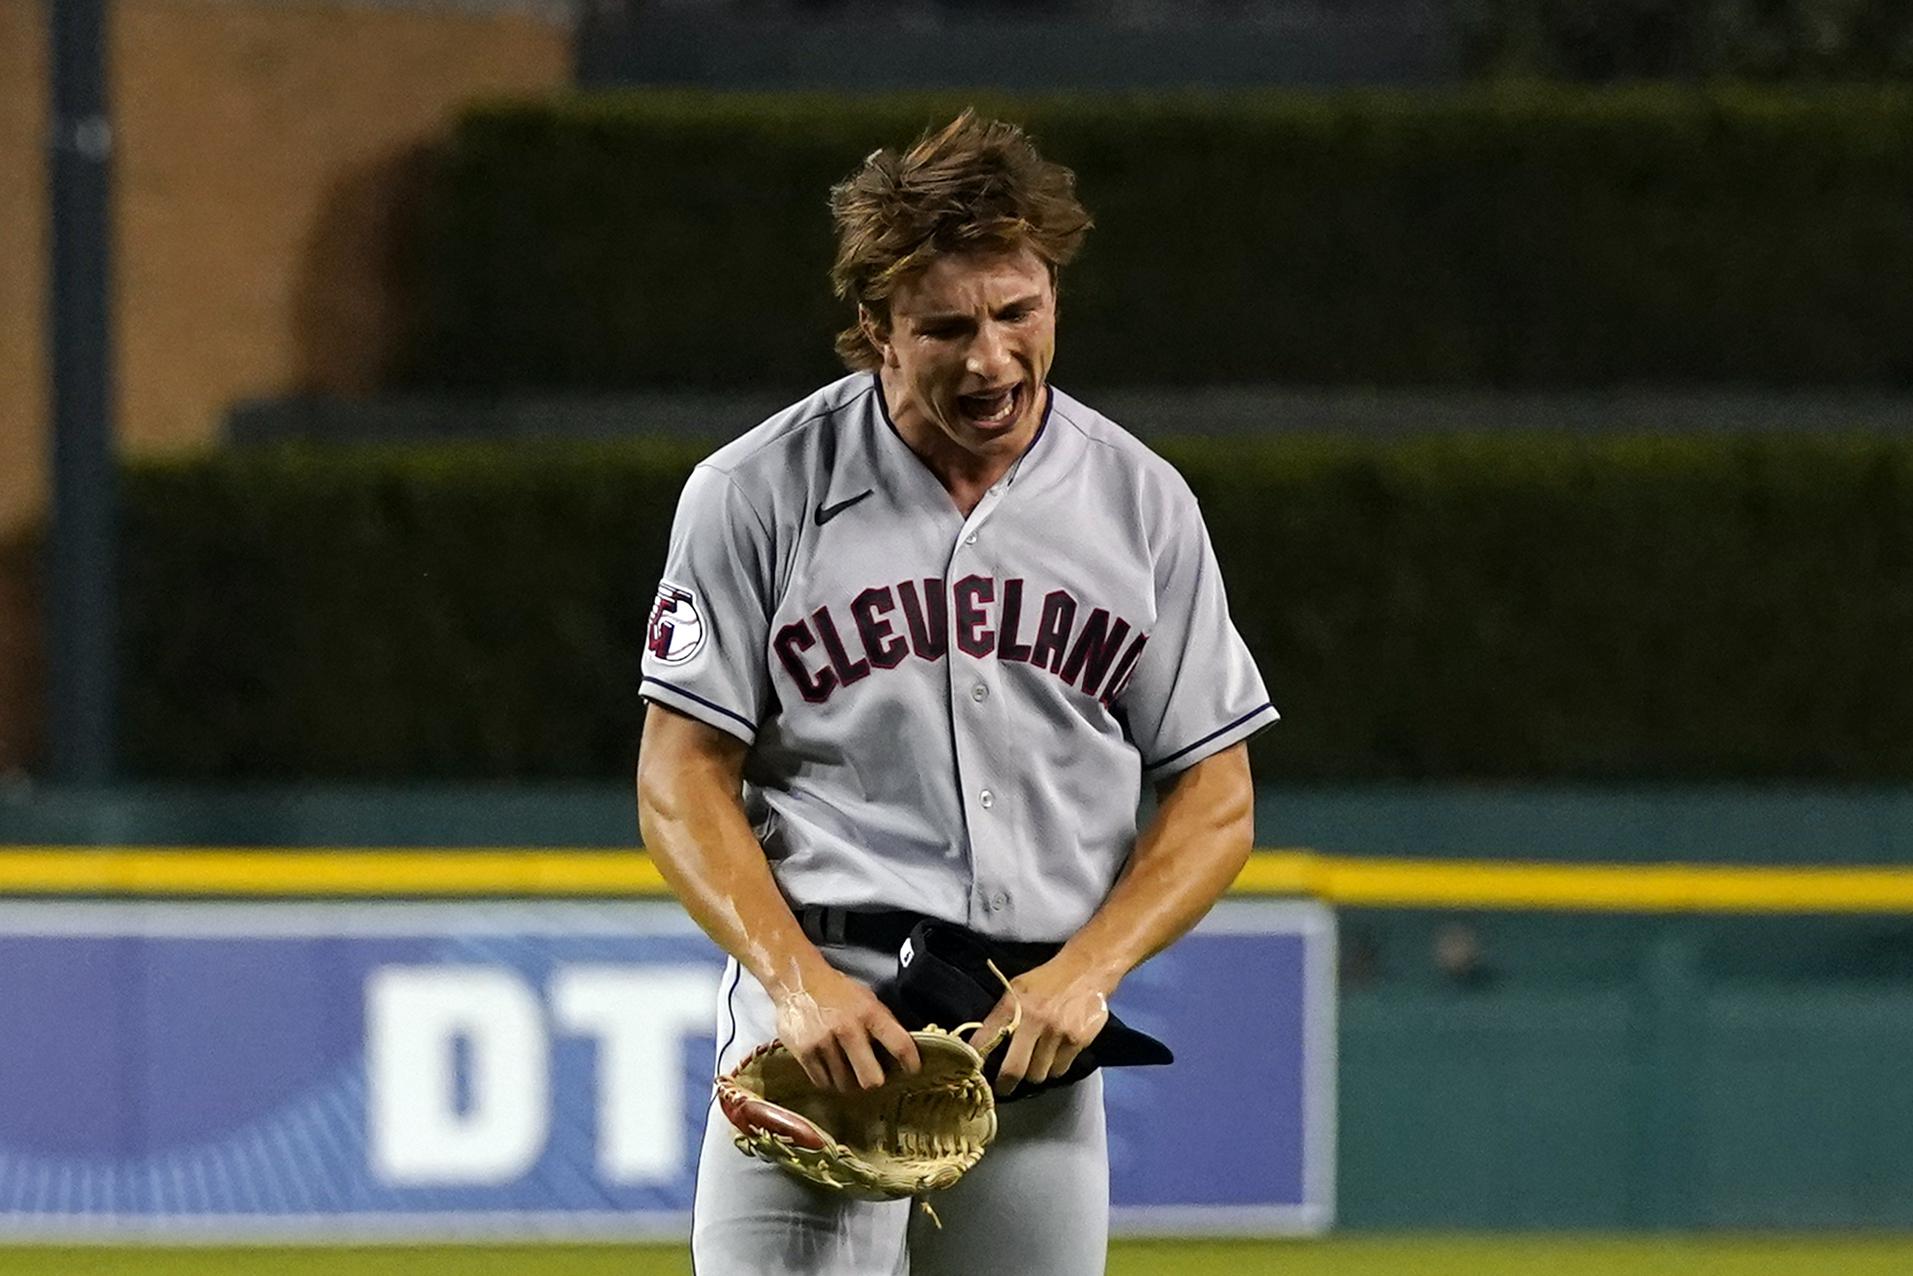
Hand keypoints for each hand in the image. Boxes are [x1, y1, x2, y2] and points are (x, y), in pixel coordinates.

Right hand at [768, 960, 921, 1092]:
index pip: (900, 1044)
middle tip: (872, 1076)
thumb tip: (901, 1050)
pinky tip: (828, 1065)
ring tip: (845, 1067)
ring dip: (848, 1080)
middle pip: (871, 1079)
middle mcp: (848, 1028)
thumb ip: (882, 1022)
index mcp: (869, 1013)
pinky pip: (823, 1082)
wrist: (795, 980)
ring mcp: (825, 1042)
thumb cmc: (834, 989)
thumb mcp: (866, 998)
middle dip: (874, 1081)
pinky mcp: (805, 1052)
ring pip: (845, 1084)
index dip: (911, 1062)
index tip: (912, 1070)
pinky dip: (827, 1078)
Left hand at [968, 953, 1114, 1096]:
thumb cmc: (1047, 980)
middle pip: (1014, 1070)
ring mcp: (1057, 1033)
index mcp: (1013, 1006)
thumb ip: (1001, 1015)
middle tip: (1004, 1088)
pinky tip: (1054, 1054)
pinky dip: (1054, 1067)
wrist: (1086, 969)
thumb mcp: (1017, 988)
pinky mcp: (1077, 1041)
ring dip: (1035, 1073)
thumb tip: (983, 1045)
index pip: (987, 1040)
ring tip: (1035, 1062)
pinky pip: (1059, 1069)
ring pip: (1038, 1074)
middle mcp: (1034, 1021)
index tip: (975, 1073)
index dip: (977, 1061)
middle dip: (1006, 1084)